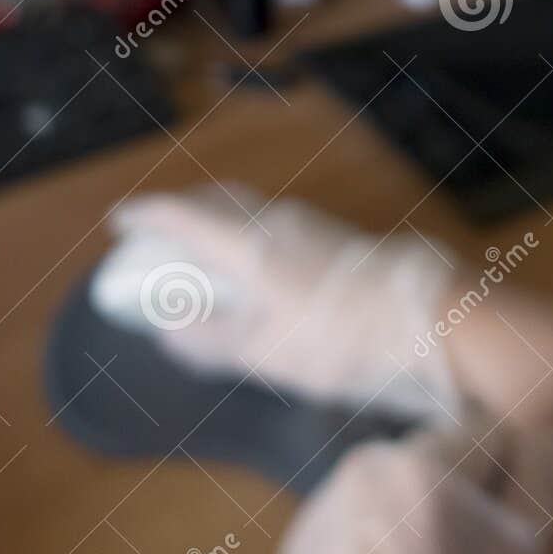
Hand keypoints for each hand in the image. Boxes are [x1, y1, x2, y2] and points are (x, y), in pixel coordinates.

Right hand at [96, 185, 462, 422]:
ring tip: (202, 249)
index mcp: (250, 244)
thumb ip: (211, 339)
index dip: (147, 216)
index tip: (118, 222)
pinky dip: (246, 231)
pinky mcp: (338, 238)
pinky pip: (274, 221)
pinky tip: (255, 264)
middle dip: (181, 210)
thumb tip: (167, 327)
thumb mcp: (266, 354)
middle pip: (217, 200)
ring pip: (250, 207)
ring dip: (217, 219)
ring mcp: (313, 224)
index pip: (184, 215)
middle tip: (157, 234)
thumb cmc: (342, 341)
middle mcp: (278, 221)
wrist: (434, 320)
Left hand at [227, 417, 552, 553]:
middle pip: (437, 455)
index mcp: (421, 460)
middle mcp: (366, 465)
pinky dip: (376, 542)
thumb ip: (538, 479)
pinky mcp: (303, 539)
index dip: (508, 473)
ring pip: (397, 490)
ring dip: (417, 516)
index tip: (507, 521)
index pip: (485, 427)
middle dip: (458, 492)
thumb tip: (538, 432)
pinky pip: (357, 519)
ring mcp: (328, 499)